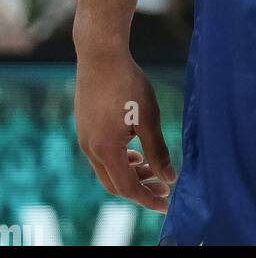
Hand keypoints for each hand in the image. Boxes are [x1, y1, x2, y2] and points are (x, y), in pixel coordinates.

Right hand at [75, 48, 175, 211]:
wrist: (100, 55)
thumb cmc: (128, 84)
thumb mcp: (149, 118)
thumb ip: (157, 151)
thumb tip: (169, 178)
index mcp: (106, 150)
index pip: (128, 188)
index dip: (148, 198)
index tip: (167, 202)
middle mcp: (90, 149)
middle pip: (114, 183)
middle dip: (140, 188)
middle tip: (163, 187)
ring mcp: (84, 138)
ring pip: (107, 169)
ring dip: (129, 173)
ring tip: (150, 167)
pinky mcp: (84, 127)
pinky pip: (101, 155)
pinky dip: (119, 159)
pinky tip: (134, 149)